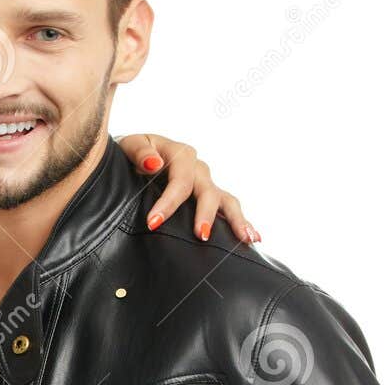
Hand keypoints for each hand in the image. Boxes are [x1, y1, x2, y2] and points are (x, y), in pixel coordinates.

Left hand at [115, 134, 259, 243]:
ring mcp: (206, 183)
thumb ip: (139, 152)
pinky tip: (253, 238)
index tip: (153, 223)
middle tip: (201, 235)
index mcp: (180, 154)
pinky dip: (242, 222)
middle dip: (206, 214)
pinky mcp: (209, 197)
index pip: (180, 180)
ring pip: (226, 200)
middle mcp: (197, 168)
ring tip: (245, 239)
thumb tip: (154, 163)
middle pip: (208, 191)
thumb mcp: (130, 145)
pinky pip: (228, 209)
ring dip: (236, 220)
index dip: (168, 202)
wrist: (135, 158)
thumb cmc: (131, 153)